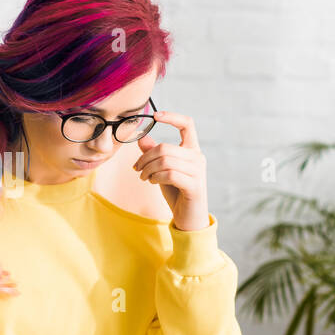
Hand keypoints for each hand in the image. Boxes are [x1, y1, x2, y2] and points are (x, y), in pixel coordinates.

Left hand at [132, 109, 209, 231]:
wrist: (189, 218)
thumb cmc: (176, 192)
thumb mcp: (162, 170)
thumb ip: (154, 154)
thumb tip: (142, 137)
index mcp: (192, 150)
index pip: (187, 124)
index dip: (172, 117)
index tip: (155, 116)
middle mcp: (197, 158)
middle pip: (165, 147)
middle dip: (145, 158)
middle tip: (136, 169)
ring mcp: (198, 172)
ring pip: (165, 160)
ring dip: (148, 169)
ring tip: (143, 177)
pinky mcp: (194, 186)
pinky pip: (169, 174)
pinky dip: (156, 177)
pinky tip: (152, 182)